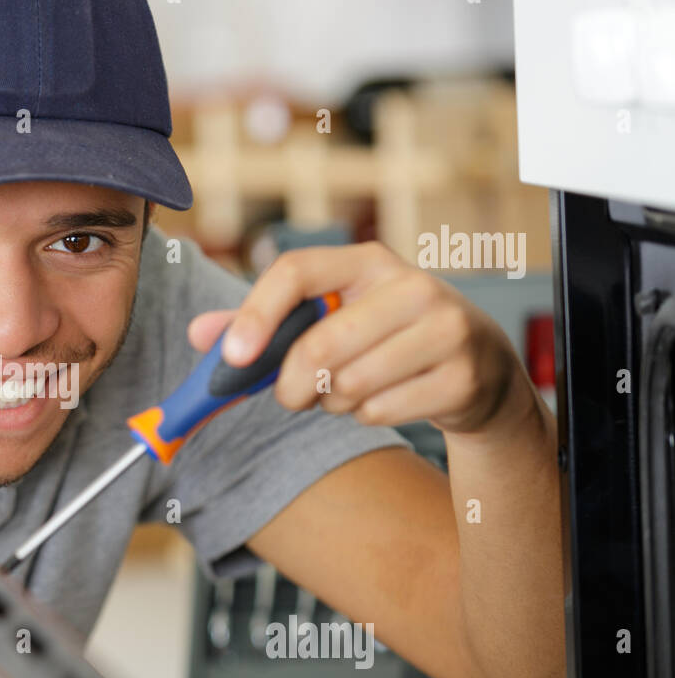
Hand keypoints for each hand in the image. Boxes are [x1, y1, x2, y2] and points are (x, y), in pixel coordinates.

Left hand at [187, 241, 535, 436]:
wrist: (478, 368)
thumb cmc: (386, 339)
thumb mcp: (331, 317)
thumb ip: (264, 324)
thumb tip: (200, 335)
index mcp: (367, 261)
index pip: (297, 271)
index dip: (256, 314)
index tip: (232, 357)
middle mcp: (411, 285)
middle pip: (319, 343)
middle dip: (292, 384)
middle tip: (292, 396)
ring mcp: (445, 328)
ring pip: (348, 383)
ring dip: (333, 401)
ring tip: (350, 389)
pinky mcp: (462, 375)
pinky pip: (379, 410)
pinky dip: (366, 416)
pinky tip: (384, 399)